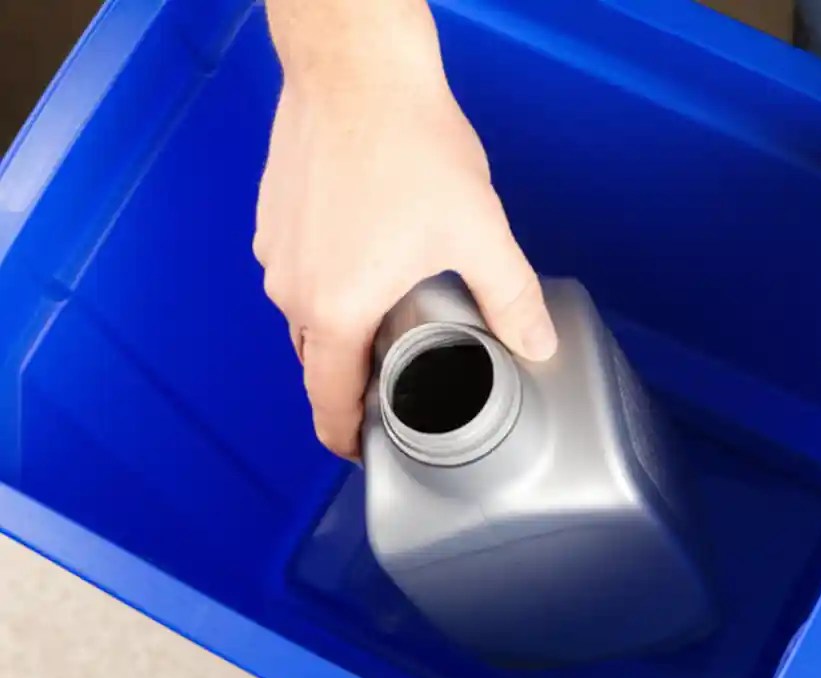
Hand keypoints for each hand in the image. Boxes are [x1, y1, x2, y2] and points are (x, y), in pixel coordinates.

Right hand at [254, 78, 556, 458]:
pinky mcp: (272, 217)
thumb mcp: (478, 232)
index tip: (365, 452)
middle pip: (316, 362)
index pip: (328, 400)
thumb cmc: (408, 145)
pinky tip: (366, 262)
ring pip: (304, 316)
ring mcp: (275, 250)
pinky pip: (294, 272)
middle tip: (398, 387)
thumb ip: (509, 298)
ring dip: (340, 330)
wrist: (356, 69)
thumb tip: (537, 343)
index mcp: (335, 309)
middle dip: (352, 384)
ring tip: (390, 323)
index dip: (346, 436)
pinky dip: (325, 285)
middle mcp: (291, 287)